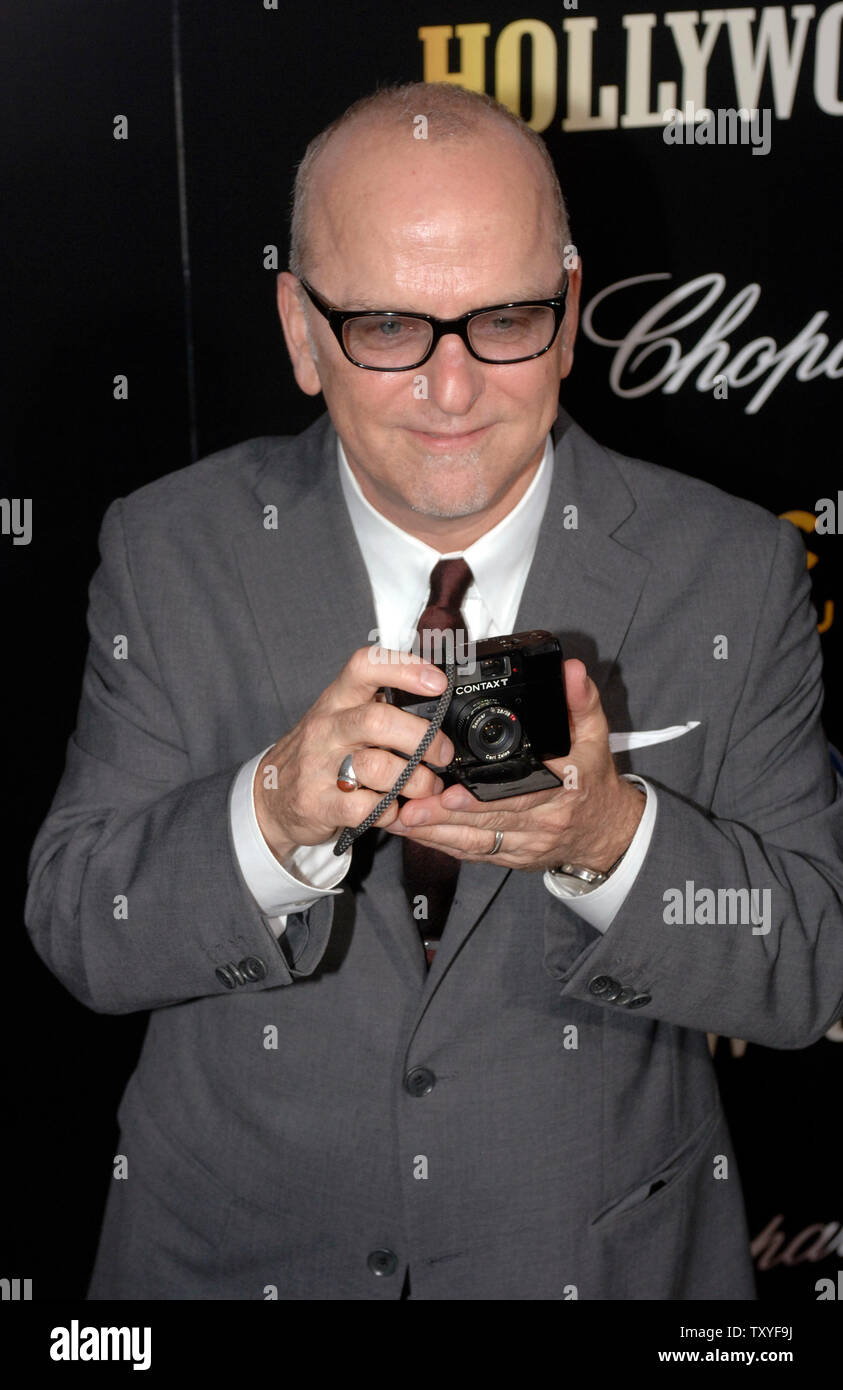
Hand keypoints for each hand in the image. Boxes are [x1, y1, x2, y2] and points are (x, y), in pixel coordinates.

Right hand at [255, 647, 454, 860]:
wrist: (269, 797)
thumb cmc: (317, 754)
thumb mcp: (339, 718)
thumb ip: (377, 706)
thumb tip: (435, 701)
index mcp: (336, 700)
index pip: (365, 667)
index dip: (404, 668)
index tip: (437, 683)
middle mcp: (327, 728)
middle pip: (379, 720)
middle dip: (424, 739)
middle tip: (442, 754)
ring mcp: (319, 766)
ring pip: (378, 766)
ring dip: (415, 781)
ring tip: (427, 788)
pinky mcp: (318, 803)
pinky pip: (366, 807)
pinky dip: (390, 811)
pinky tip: (394, 809)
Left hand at [384, 659, 644, 870]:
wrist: (606, 830)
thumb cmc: (592, 779)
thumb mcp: (595, 734)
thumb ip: (580, 701)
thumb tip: (571, 671)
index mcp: (562, 786)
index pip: (520, 794)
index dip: (482, 797)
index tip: (451, 792)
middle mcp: (543, 819)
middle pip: (489, 820)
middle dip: (446, 815)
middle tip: (410, 806)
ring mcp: (527, 842)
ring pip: (477, 840)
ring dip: (438, 832)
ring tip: (404, 819)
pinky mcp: (513, 857)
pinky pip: (475, 853)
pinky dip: (445, 845)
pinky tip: (419, 833)